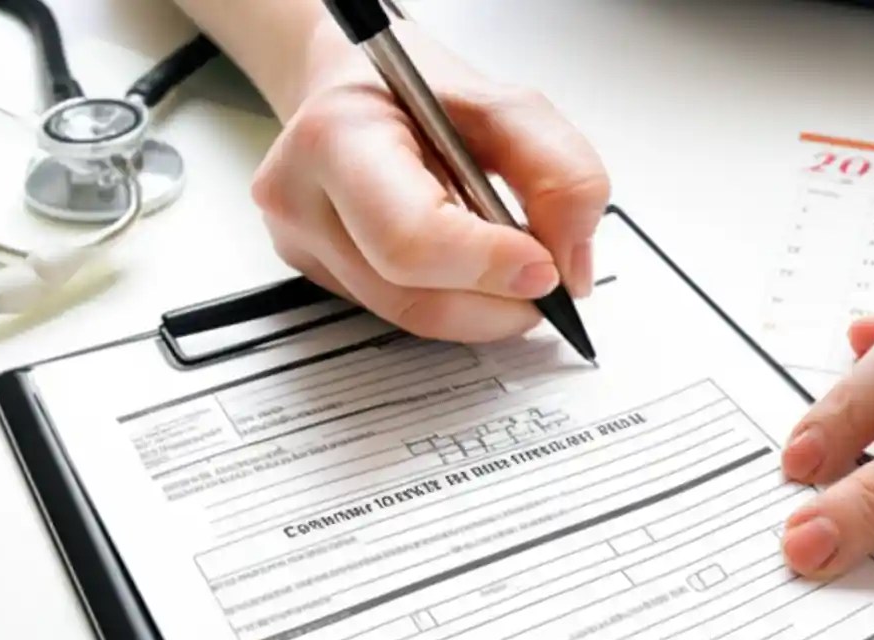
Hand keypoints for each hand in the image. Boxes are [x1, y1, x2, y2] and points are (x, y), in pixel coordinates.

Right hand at [251, 20, 608, 342]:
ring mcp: (302, 245)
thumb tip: (571, 262)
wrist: (355, 87)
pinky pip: (400, 314)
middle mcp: (302, 198)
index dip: (490, 265)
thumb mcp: (502, 102)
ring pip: (411, 318)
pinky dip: (454, 300)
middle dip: (498, 300)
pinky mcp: (318, 275)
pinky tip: (466, 263)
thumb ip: (557, 171)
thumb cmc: (414, 88)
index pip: (412, 238)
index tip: (546, 267)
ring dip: (483, 307)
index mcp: (339, 139)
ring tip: (511, 264)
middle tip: (545, 278)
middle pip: (414, 296)